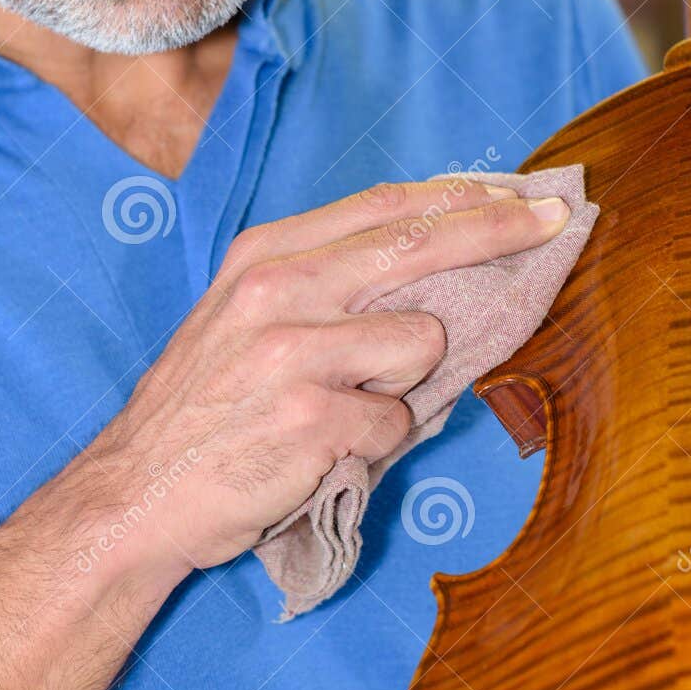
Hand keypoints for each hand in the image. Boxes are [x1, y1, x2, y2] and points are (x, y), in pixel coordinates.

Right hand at [89, 175, 569, 573]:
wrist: (135, 495)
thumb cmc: (205, 409)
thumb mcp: (245, 318)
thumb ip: (326, 285)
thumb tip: (435, 267)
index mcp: (265, 256)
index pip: (384, 207)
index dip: (460, 196)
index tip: (516, 194)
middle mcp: (280, 289)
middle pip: (419, 242)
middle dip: (499, 229)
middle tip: (555, 218)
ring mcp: (294, 351)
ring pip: (420, 344)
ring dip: (398, 386)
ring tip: (335, 410)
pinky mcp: (310, 418)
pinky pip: (395, 422)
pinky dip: (370, 444)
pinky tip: (317, 450)